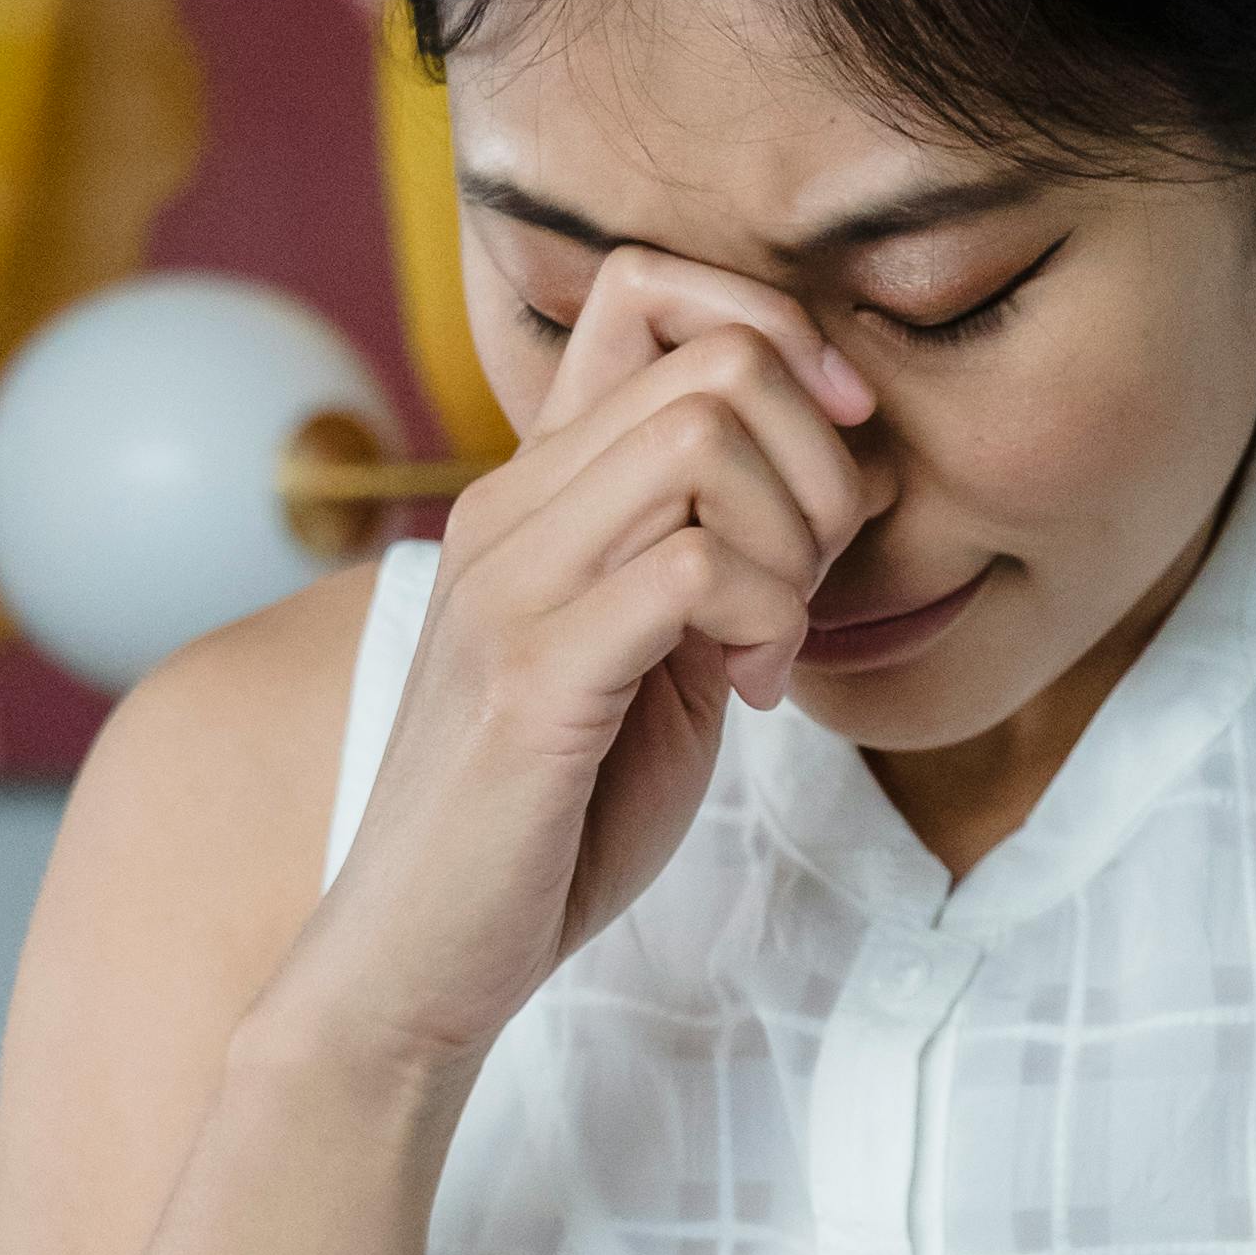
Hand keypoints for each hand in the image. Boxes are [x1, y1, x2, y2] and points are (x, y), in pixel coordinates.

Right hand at [270, 254, 879, 1084]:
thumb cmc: (548, 819)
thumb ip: (708, 555)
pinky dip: (767, 620)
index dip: (776, 334)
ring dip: (795, 539)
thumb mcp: (650, 657)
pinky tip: (748, 693)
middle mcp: (509, 507)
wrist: (420, 963)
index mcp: (534, 490)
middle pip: (712, 358)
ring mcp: (512, 582)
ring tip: (771, 642)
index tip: (835, 448)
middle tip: (811, 580)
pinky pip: (699, 566)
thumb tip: (821, 475)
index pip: (648, 292)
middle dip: (818, 463)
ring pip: (706, 435)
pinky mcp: (532, 672)